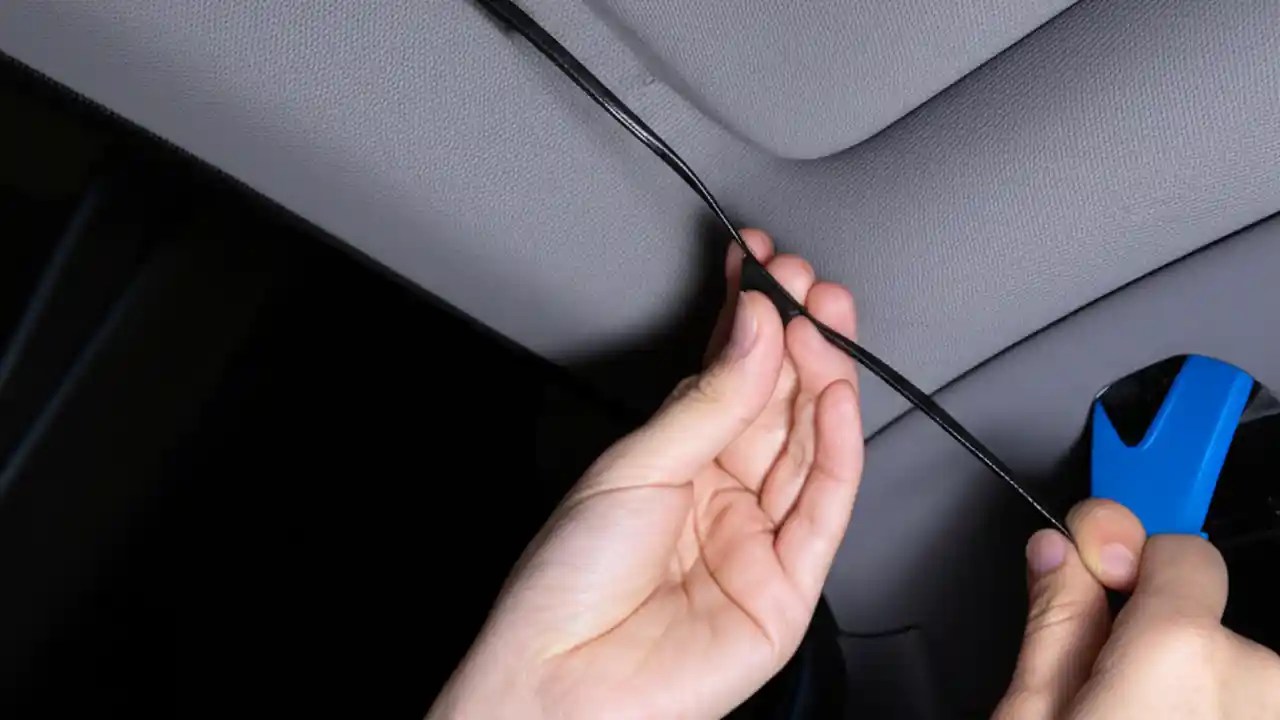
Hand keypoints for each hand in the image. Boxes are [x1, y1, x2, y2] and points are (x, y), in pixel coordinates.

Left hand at [430, 230, 863, 718]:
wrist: (560, 682)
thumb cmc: (570, 584)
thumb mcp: (635, 468)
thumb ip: (709, 401)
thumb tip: (756, 327)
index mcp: (676, 464)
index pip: (727, 377)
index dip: (748, 320)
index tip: (759, 265)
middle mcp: (721, 496)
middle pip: (774, 404)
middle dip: (793, 336)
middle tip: (802, 279)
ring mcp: (758, 538)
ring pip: (807, 445)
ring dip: (821, 376)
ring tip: (824, 314)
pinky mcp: (790, 585)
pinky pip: (826, 505)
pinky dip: (837, 445)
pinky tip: (834, 391)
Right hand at [995, 499, 1279, 717]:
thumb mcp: (1029, 714)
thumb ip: (1055, 623)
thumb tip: (1058, 555)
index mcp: (1180, 654)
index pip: (1180, 548)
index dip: (1126, 557)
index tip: (1101, 559)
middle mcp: (1256, 684)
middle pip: (1201, 618)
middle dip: (1151, 640)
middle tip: (1099, 691)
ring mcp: (1272, 716)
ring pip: (1223, 672)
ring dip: (1184, 690)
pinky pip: (1241, 707)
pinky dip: (1206, 716)